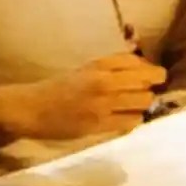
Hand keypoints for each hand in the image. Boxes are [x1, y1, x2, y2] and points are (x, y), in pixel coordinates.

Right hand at [14, 54, 166, 139]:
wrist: (33, 109)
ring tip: (136, 105)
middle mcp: (104, 81)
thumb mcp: (85, 70)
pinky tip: (128, 118)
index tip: (148, 76)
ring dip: (145, 104)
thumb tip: (141, 65)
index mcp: (98, 64)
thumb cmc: (58, 88)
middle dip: (151, 87)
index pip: (136, 61)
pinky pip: (131, 121)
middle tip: (147, 91)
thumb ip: (111, 67)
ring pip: (144, 101)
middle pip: (146, 81)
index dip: (148, 69)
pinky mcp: (100, 124)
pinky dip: (134, 119)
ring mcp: (103, 103)